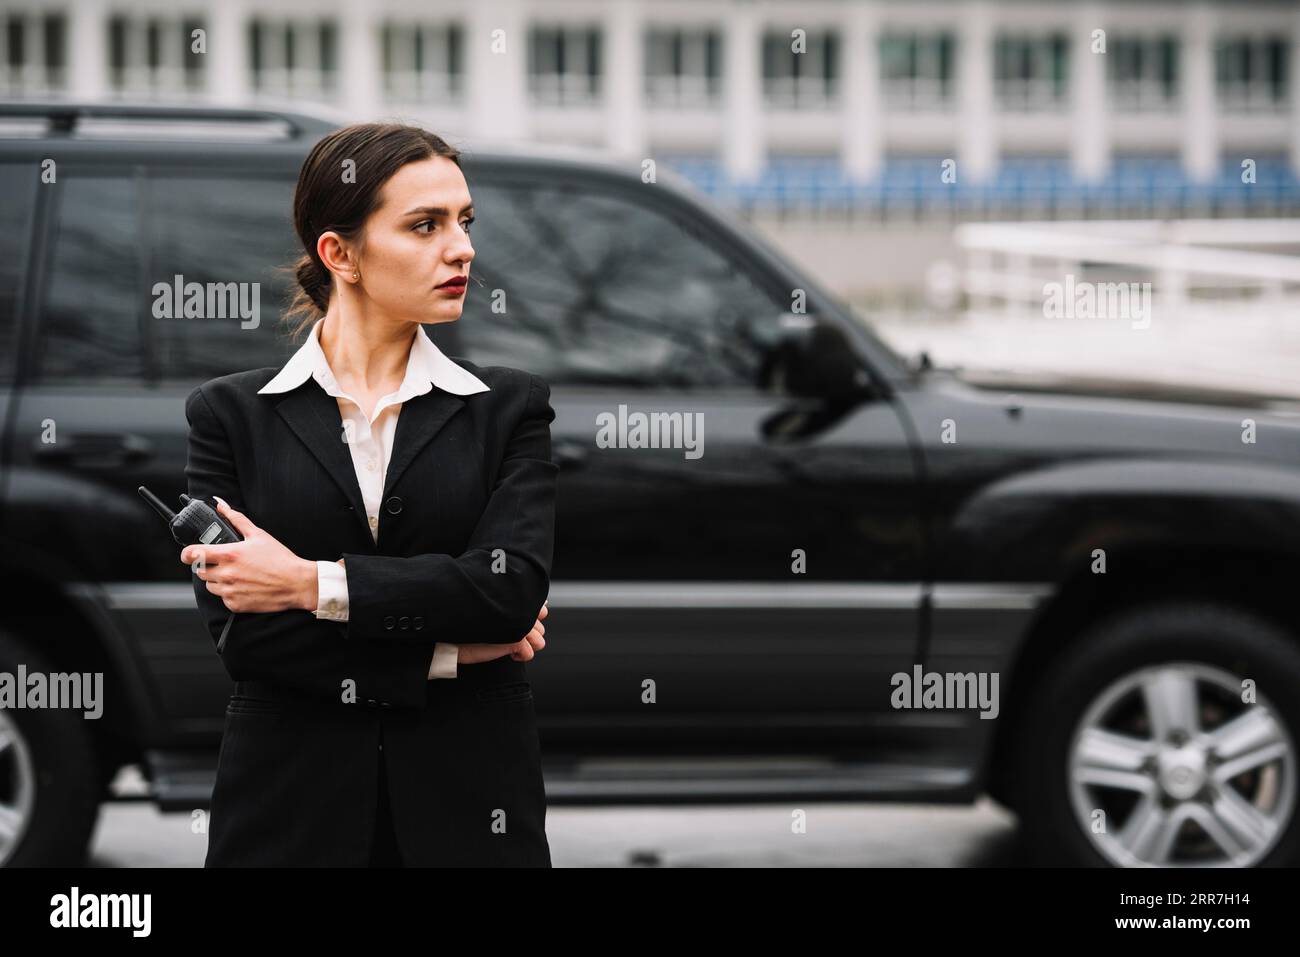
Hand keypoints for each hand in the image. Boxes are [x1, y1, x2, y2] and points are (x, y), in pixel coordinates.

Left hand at [180, 497, 316, 613]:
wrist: (296, 583)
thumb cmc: (280, 559)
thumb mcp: (258, 535)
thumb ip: (236, 519)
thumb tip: (221, 505)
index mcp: (229, 554)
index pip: (192, 554)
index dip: (187, 554)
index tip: (189, 554)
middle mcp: (226, 573)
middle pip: (200, 571)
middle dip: (208, 566)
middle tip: (224, 563)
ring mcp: (230, 590)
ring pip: (210, 586)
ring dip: (217, 580)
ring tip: (236, 575)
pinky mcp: (235, 604)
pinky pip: (223, 598)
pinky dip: (229, 593)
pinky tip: (244, 586)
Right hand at [456, 600, 547, 664]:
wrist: (453, 638)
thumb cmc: (472, 622)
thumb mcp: (497, 611)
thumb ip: (519, 606)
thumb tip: (543, 605)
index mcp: (516, 599)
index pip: (541, 610)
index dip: (533, 620)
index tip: (518, 624)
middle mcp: (521, 609)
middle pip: (541, 629)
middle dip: (529, 635)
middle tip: (510, 636)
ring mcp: (521, 625)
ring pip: (539, 642)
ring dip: (526, 646)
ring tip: (509, 644)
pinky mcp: (517, 640)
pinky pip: (528, 653)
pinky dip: (519, 656)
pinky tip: (507, 653)